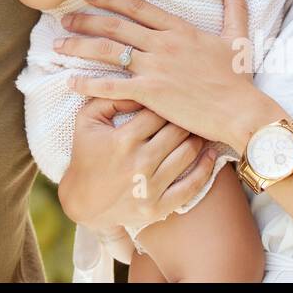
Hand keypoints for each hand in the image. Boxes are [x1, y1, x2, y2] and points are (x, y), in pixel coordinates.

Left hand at [56, 0, 280, 150]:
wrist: (241, 111)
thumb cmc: (239, 78)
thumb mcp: (237, 37)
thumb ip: (234, 5)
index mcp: (179, 29)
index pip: (137, 7)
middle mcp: (162, 44)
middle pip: (115, 26)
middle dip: (86, 21)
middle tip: (63, 18)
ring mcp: (155, 68)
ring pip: (108, 52)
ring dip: (80, 47)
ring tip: (58, 46)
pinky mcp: (151, 94)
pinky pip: (112, 86)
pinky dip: (89, 84)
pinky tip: (71, 83)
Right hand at [58, 98, 217, 236]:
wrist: (82, 202)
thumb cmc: (86, 154)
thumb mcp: (87, 120)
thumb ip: (110, 98)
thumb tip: (137, 85)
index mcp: (123, 139)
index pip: (157, 112)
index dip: (166, 102)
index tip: (172, 98)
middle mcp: (139, 162)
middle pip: (177, 131)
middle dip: (185, 118)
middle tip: (192, 110)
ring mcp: (150, 187)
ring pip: (187, 153)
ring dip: (198, 139)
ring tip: (201, 129)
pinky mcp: (158, 207)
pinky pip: (191, 186)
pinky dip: (205, 169)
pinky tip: (210, 156)